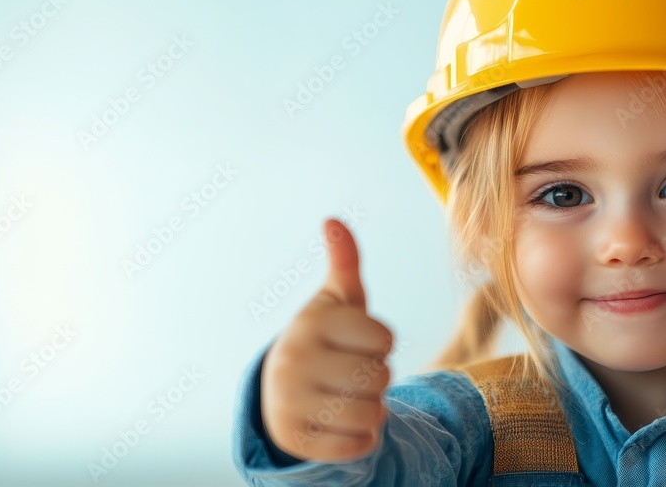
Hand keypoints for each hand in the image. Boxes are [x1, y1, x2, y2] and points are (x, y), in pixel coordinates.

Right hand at [260, 218, 393, 461]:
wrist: (280, 393)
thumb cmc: (324, 341)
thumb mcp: (336, 303)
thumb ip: (344, 263)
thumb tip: (333, 220)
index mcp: (312, 322)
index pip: (385, 340)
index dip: (382, 345)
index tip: (358, 343)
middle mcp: (295, 359)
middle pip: (380, 378)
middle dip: (377, 379)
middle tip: (351, 373)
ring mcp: (291, 401)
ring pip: (372, 414)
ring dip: (372, 411)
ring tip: (348, 398)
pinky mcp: (295, 439)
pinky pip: (358, 445)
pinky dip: (360, 439)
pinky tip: (339, 424)